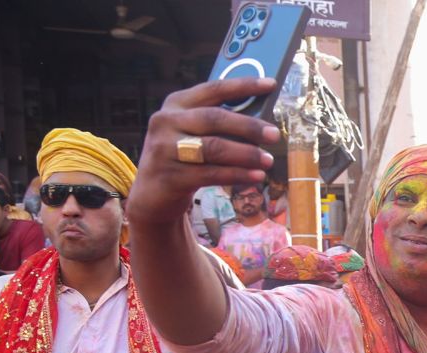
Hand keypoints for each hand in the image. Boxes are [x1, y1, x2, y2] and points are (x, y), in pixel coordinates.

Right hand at [127, 78, 280, 233]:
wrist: (152, 193)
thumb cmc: (182, 157)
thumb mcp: (192, 132)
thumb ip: (217, 122)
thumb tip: (262, 119)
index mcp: (176, 103)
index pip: (213, 89)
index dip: (243, 85)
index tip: (271, 84)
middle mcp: (166, 121)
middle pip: (214, 118)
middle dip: (248, 126)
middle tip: (274, 135)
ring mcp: (164, 149)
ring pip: (213, 148)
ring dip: (246, 154)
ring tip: (268, 160)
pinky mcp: (170, 176)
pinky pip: (211, 173)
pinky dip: (237, 175)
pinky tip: (256, 176)